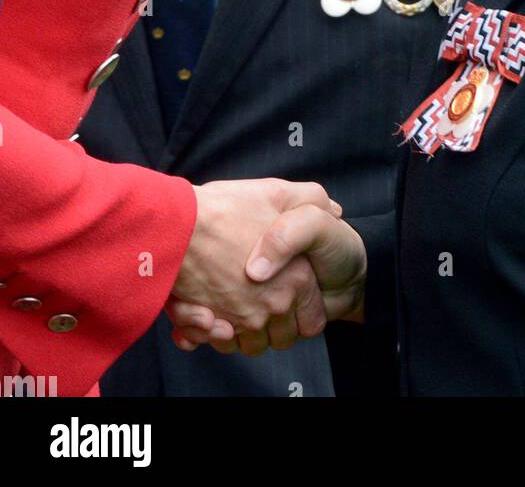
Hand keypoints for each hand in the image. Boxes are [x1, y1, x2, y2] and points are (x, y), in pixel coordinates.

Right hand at [165, 178, 340, 355]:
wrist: (175, 225)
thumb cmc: (227, 209)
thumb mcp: (280, 193)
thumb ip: (313, 200)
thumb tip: (335, 210)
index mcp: (296, 279)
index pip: (312, 321)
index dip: (303, 310)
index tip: (291, 296)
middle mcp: (272, 306)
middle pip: (280, 337)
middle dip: (273, 324)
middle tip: (261, 297)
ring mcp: (240, 319)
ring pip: (249, 344)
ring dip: (243, 330)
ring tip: (234, 302)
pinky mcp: (209, 327)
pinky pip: (217, 342)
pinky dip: (211, 332)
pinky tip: (207, 310)